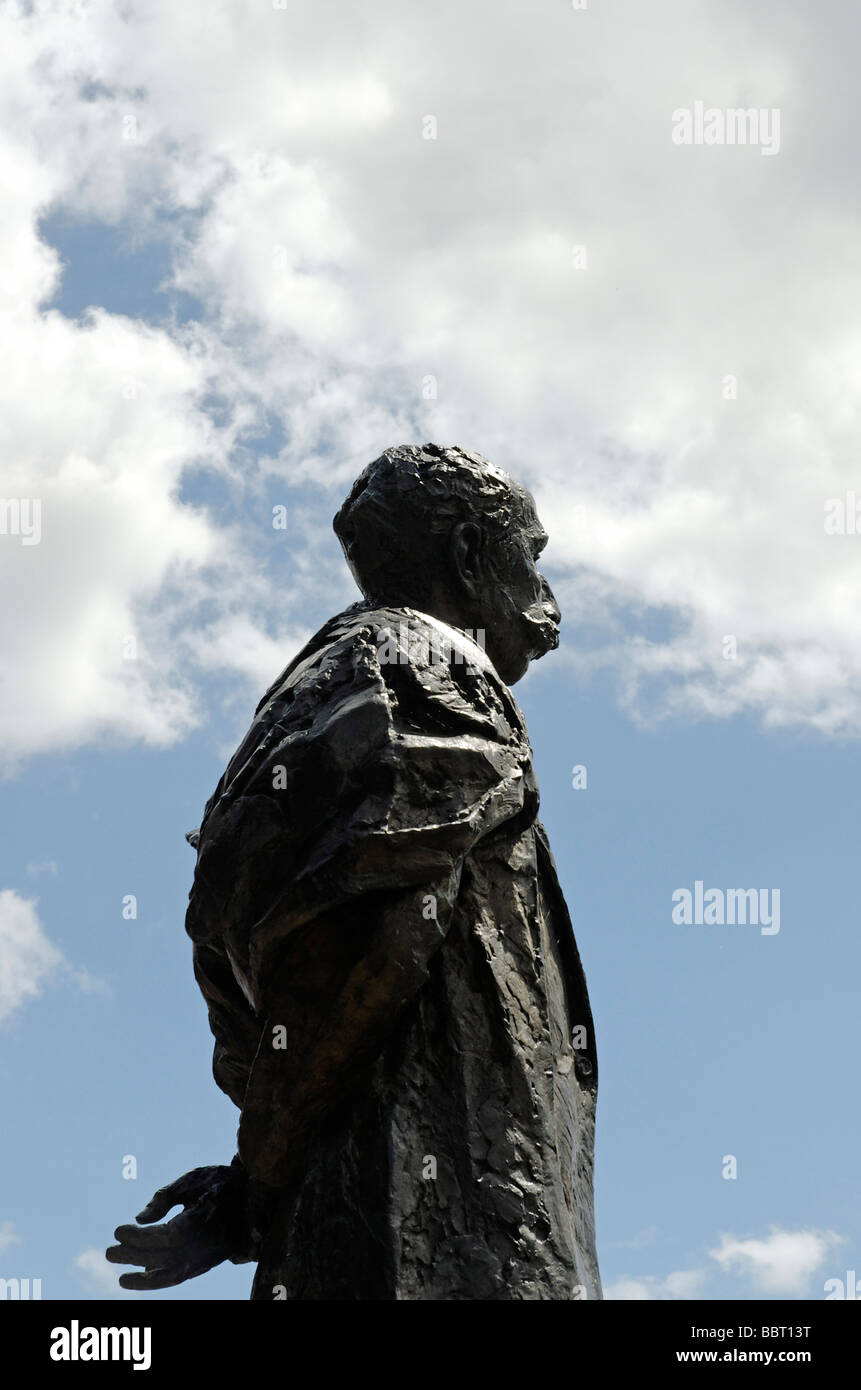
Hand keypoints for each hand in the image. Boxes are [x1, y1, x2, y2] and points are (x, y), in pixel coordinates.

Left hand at [106, 1162, 251, 1290]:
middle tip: (109, 1252)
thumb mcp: (192, 1179)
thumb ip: (165, 1198)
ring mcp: (206, 1257)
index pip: (162, 1237)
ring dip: (145, 1279)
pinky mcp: (207, 1263)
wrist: (253, 1194)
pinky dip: (161, 1279)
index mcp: (199, 1222)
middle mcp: (203, 1245)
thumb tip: (139, 1218)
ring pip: (171, 1275)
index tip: (118, 1231)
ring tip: (122, 1279)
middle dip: (133, 1255)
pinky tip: (145, 1275)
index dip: (138, 1237)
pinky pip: (180, 1276)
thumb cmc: (219, 1182)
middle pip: (162, 1257)